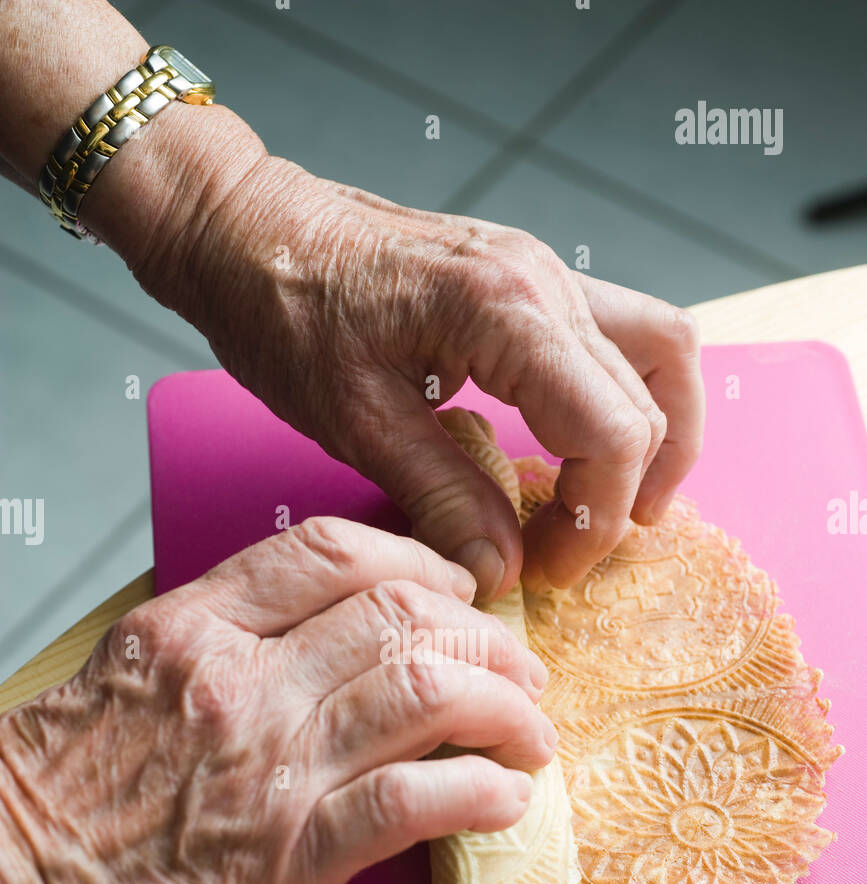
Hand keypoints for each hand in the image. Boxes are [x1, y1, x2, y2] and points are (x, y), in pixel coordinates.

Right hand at [0, 520, 554, 883]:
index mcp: (193, 629)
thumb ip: (219, 650)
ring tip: (530, 732)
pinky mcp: (289, 859)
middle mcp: (241, 681)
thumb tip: (317, 651)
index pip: (330, 551)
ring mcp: (270, 766)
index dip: (417, 561)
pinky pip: (414, 802)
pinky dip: (479, 793)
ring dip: (504, 709)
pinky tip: (506, 797)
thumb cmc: (47, 801)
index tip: (455, 589)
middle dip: (484, 639)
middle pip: (401, 616)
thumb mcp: (120, 679)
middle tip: (516, 669)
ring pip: (425, 693)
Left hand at [98, 104, 703, 595]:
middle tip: (564, 556)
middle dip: (618, 497)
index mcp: (507, 312)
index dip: (595, 519)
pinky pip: (622, 335)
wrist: (249, 231)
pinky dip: (628, 398)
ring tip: (628, 508)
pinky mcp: (531, 280)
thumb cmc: (286, 311)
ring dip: (659, 437)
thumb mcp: (356, 421)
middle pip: (647, 402)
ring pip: (661, 354)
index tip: (549, 571)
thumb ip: (441, 498)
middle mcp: (546, 281)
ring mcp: (547, 272)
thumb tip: (502, 571)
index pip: (613, 432)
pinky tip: (593, 446)